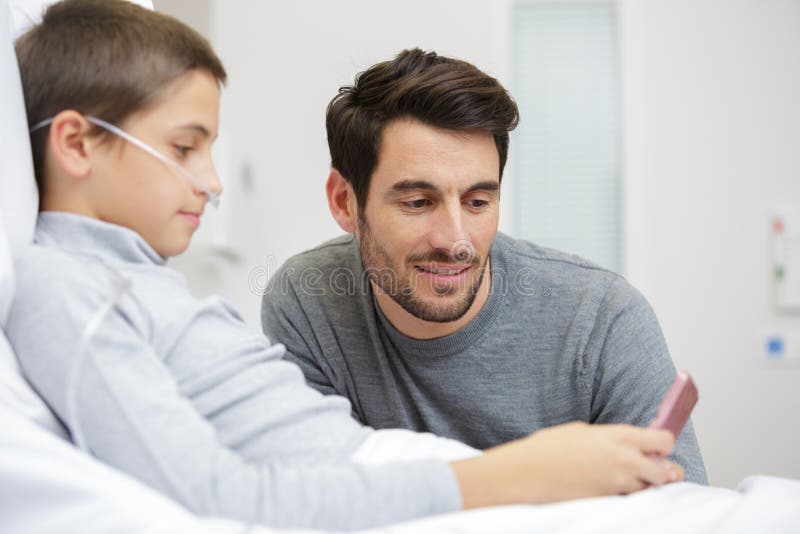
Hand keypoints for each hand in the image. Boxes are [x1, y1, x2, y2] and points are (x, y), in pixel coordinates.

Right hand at [450, 421, 683, 508]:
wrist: (525, 474)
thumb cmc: (546, 449)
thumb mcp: (581, 431)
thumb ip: (610, 438)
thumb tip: (628, 445)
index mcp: (618, 436)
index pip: (664, 440)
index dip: (662, 444)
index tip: (656, 447)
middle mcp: (624, 460)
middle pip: (665, 470)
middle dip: (661, 470)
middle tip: (650, 468)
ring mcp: (617, 484)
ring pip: (650, 489)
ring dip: (644, 485)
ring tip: (626, 480)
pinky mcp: (609, 502)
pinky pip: (630, 500)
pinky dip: (628, 497)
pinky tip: (613, 490)